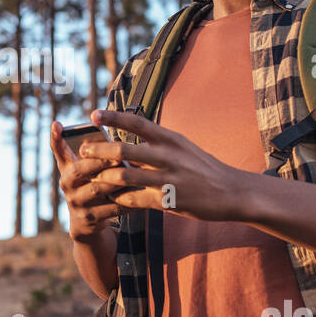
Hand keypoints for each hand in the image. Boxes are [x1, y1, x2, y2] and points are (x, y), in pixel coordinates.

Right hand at [50, 120, 126, 241]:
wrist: (86, 222)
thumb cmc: (89, 186)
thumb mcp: (82, 170)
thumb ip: (84, 151)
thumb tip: (75, 127)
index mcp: (66, 169)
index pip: (59, 150)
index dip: (56, 138)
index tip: (57, 124)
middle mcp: (66, 185)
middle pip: (81, 169)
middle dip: (100, 161)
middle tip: (119, 154)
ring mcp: (76, 203)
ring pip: (98, 188)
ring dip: (117, 180)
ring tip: (135, 172)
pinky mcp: (89, 218)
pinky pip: (112, 207)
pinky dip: (128, 200)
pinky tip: (143, 193)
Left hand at [77, 109, 247, 222]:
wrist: (232, 192)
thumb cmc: (204, 167)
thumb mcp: (183, 147)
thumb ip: (158, 142)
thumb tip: (132, 133)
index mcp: (171, 139)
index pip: (137, 123)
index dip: (113, 117)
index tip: (93, 114)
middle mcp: (169, 156)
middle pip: (123, 150)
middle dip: (98, 151)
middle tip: (83, 151)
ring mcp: (169, 180)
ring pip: (125, 177)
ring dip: (104, 177)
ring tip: (92, 176)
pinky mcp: (169, 202)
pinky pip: (136, 201)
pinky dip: (120, 200)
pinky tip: (111, 199)